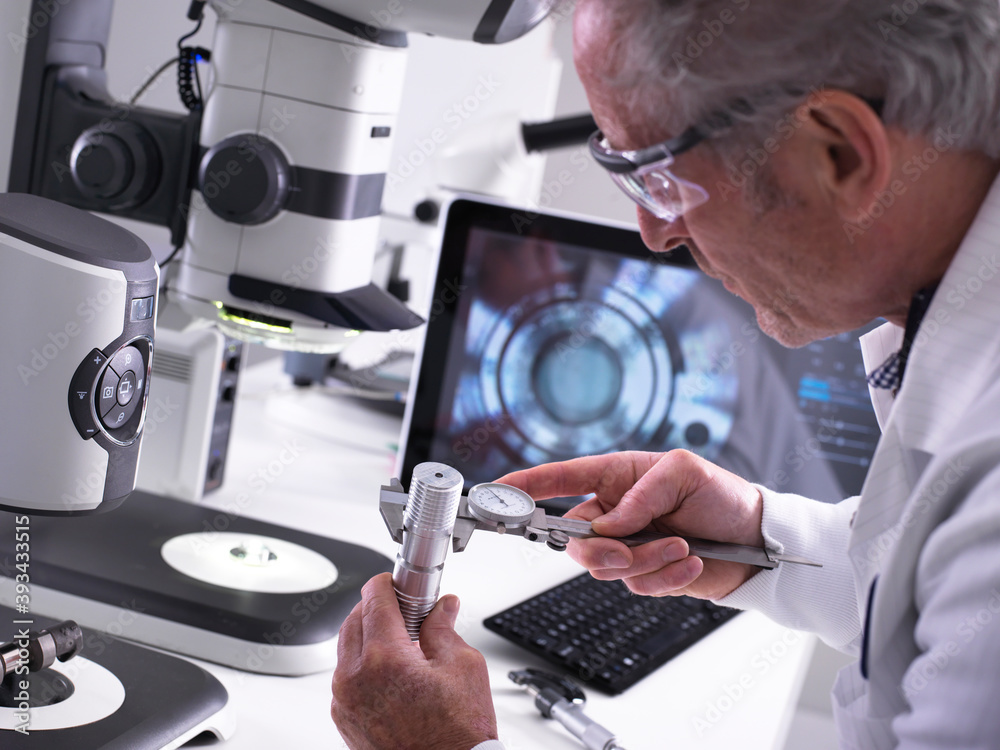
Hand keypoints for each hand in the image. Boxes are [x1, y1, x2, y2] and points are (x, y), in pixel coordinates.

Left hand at [331, 573, 497, 749]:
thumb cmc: (457, 735)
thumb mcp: (463, 667)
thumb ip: (444, 628)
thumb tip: (442, 608)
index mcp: (383, 658)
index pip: (373, 599)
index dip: (387, 583)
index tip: (396, 582)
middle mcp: (354, 679)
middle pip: (354, 619)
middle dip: (377, 607)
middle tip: (405, 610)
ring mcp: (345, 702)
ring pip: (347, 648)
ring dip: (369, 635)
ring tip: (403, 642)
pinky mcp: (345, 719)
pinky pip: (346, 677)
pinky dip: (364, 664)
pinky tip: (393, 670)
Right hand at [498, 450, 763, 599]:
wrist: (755, 539)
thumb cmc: (721, 495)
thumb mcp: (686, 472)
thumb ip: (642, 493)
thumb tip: (611, 523)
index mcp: (617, 477)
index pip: (561, 478)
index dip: (527, 484)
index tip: (500, 489)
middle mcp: (615, 512)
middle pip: (573, 538)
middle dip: (598, 549)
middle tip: (628, 548)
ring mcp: (628, 546)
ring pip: (604, 568)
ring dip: (645, 561)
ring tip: (680, 545)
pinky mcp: (646, 574)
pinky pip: (636, 586)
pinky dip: (665, 577)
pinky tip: (690, 561)